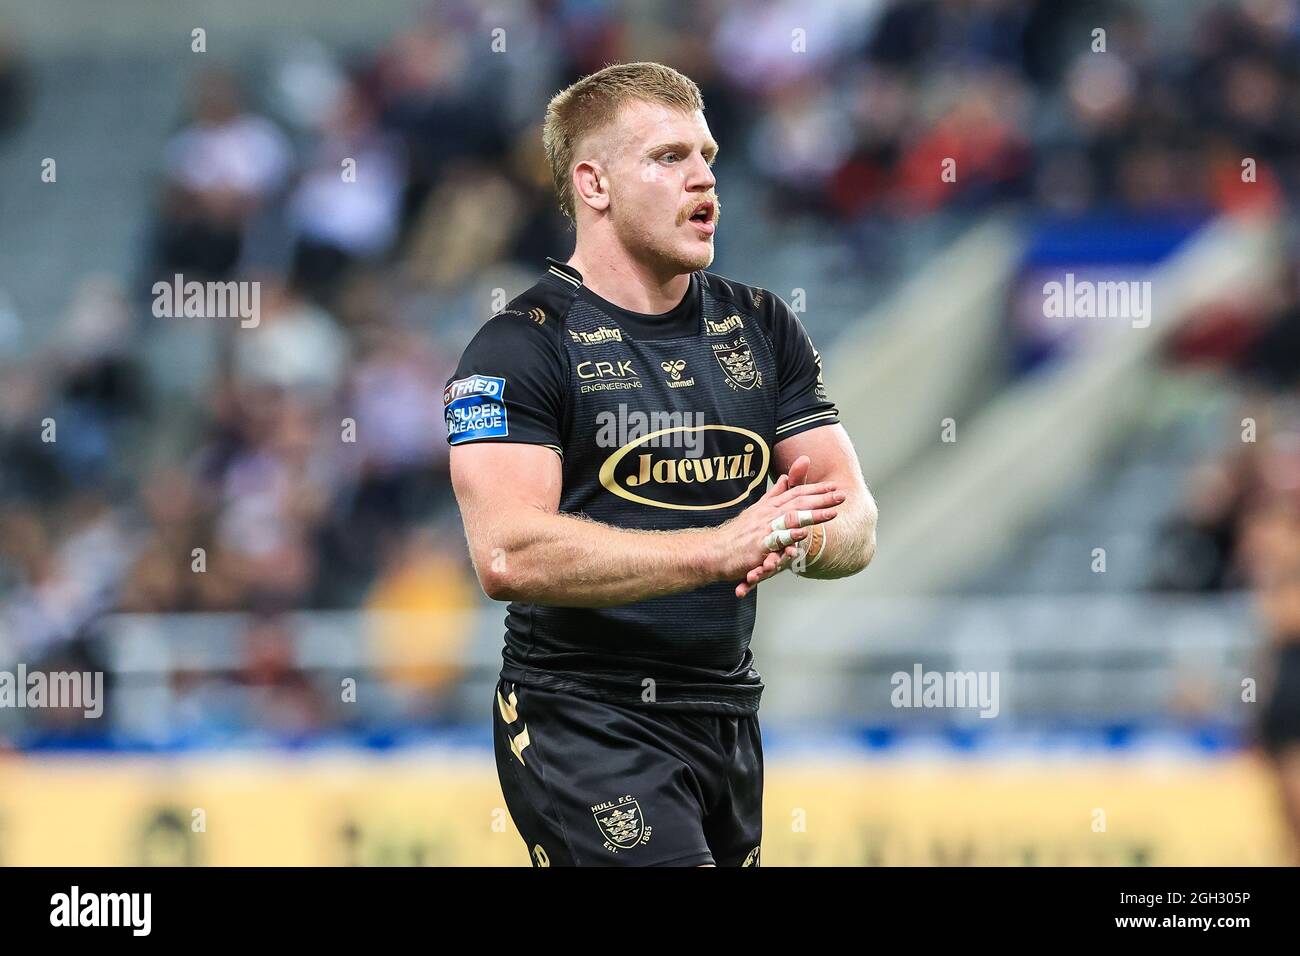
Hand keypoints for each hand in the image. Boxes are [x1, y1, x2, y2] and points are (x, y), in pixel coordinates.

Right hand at [705, 454, 841, 595]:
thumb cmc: (737, 534)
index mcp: (768, 507)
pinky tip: (803, 532)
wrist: (714, 552)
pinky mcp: (757, 547)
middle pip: (798, 503)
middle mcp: (767, 515)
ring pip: (790, 519)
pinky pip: (774, 540)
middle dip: (821, 499)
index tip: (834, 486)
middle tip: (841, 495)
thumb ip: (774, 495)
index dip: (815, 489)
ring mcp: (762, 530)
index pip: (795, 493)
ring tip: (832, 512)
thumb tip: (786, 477)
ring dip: (812, 515)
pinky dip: (788, 535)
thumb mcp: (757, 510)